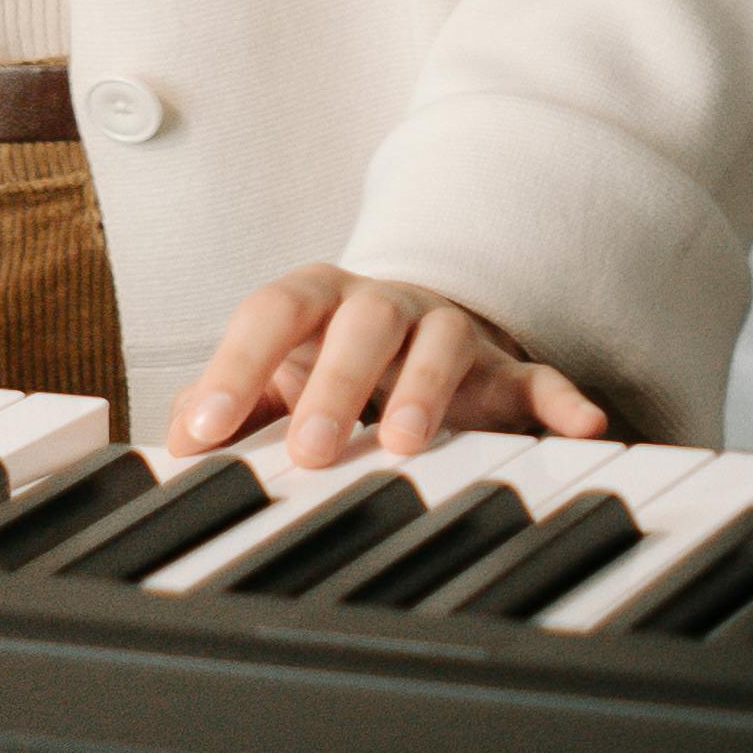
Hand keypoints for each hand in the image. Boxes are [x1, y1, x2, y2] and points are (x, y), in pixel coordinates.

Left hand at [168, 265, 609, 465]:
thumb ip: (223, 404)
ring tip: (405, 443)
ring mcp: (451, 332)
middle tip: (313, 451)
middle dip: (336, 384)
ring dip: (424, 389)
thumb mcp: (275, 379)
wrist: (420, 332)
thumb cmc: (333, 363)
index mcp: (319, 302)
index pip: (273, 311)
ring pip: (443, 341)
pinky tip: (582, 427)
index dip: (236, 366)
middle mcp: (386, 306)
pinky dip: (563, 401)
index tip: (203, 430)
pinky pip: (542, 378)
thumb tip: (170, 442)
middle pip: (363, 321)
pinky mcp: (506, 370)